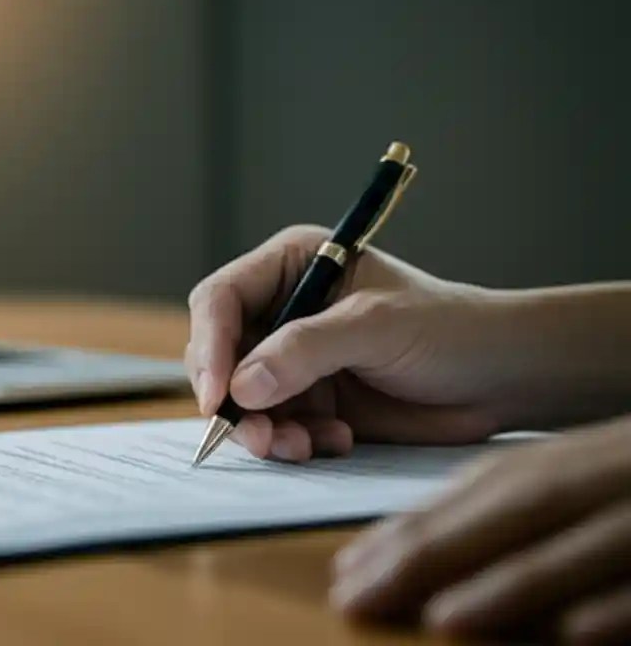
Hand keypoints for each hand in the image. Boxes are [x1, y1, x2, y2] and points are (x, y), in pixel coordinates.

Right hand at [186, 225, 512, 460]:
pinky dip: (295, 442)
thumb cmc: (451, 330)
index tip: (218, 396)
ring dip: (265, 430)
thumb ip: (306, 351)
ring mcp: (292, 359)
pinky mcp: (308, 401)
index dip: (211, 346)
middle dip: (234, 400)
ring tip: (303, 447)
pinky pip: (273, 427)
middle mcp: (283, 309)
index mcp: (291, 265)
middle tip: (260, 436)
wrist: (502, 380)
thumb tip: (241, 388)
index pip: (221, 300)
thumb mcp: (377, 327)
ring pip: (241, 400)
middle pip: (221, 355)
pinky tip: (337, 441)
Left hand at [331, 415, 630, 642]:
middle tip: (356, 600)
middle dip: (426, 559)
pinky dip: (611, 608)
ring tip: (442, 619)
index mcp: (558, 465)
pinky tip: (570, 633)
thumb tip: (406, 546)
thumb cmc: (629, 475)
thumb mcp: (568, 473)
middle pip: (506, 513)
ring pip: (567, 548)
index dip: (405, 531)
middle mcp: (596, 479)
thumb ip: (502, 501)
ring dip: (504, 586)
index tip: (346, 571)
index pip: (468, 494)